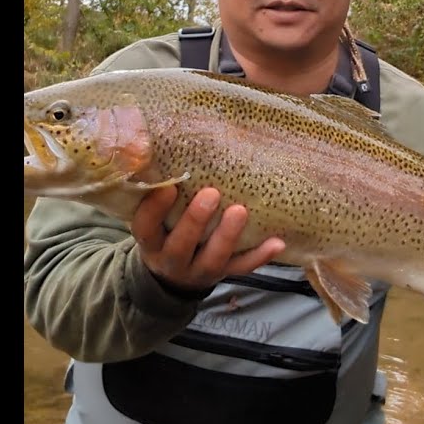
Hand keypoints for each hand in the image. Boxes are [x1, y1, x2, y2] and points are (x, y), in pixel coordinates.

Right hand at [131, 185, 284, 293]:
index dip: (154, 210)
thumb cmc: (166, 232)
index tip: (168, 188)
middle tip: (212, 193)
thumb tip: (169, 146)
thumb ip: (162, 192)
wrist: (173, 278)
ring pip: (213, 259)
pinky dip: (259, 256)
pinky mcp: (223, 275)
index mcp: (152, 243)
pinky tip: (277, 242)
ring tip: (240, 211)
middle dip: (195, 221)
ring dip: (228, 236)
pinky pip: (242, 268)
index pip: (146, 228)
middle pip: (180, 245)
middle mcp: (172, 260)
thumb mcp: (156, 220)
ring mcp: (199, 271)